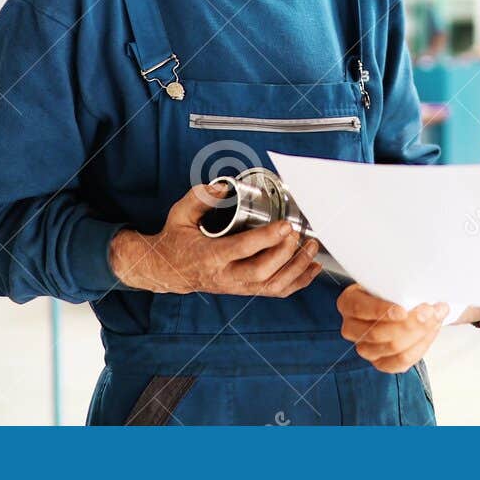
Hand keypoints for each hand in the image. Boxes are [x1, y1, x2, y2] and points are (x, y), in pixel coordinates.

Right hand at [110, 183, 321, 296]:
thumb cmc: (177, 240)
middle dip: (284, 253)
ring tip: (311, 247)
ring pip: (273, 285)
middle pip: (261, 271)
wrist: (169, 270)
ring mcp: (238, 286)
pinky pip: (276, 291)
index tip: (284, 225)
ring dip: (297, 268)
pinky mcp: (246, 290)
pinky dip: (298, 282)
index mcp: (209, 256)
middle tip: (297, 233)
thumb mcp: (180, 214)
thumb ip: (199, 198)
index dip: (266, 239)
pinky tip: (311, 268)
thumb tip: (223, 187)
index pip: (241, 249)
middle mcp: (226, 276)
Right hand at [336, 284, 448, 373]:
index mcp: (348, 303)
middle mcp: (351, 328)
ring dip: (419, 334)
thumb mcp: (388, 280)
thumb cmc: (390, 289)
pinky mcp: (380, 363)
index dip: (382, 311)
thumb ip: (397, 284)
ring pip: (392, 349)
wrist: (397, 303)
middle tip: (430, 311)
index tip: (403, 310)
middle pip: (377, 333)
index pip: (360, 309)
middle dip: (408, 323)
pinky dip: (420, 347)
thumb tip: (418, 290)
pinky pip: (401, 362)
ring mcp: (364, 348)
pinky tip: (430, 331)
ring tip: (435, 318)